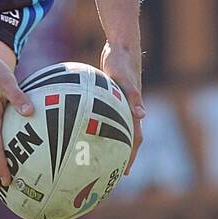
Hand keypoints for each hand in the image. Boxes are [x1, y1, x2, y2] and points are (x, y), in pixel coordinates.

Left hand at [100, 42, 144, 174]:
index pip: (134, 140)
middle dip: (117, 157)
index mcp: (132, 111)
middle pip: (124, 139)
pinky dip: (91, 123)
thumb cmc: (122, 60)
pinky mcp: (109, 98)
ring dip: (104, 142)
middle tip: (106, 173)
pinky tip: (75, 127)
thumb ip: (133, 96)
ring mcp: (118, 105)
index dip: (130, 157)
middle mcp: (126, 111)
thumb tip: (143, 116)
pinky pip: (99, 115)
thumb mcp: (125, 79)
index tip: (123, 174)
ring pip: (112, 128)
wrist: (121, 44)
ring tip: (89, 155)